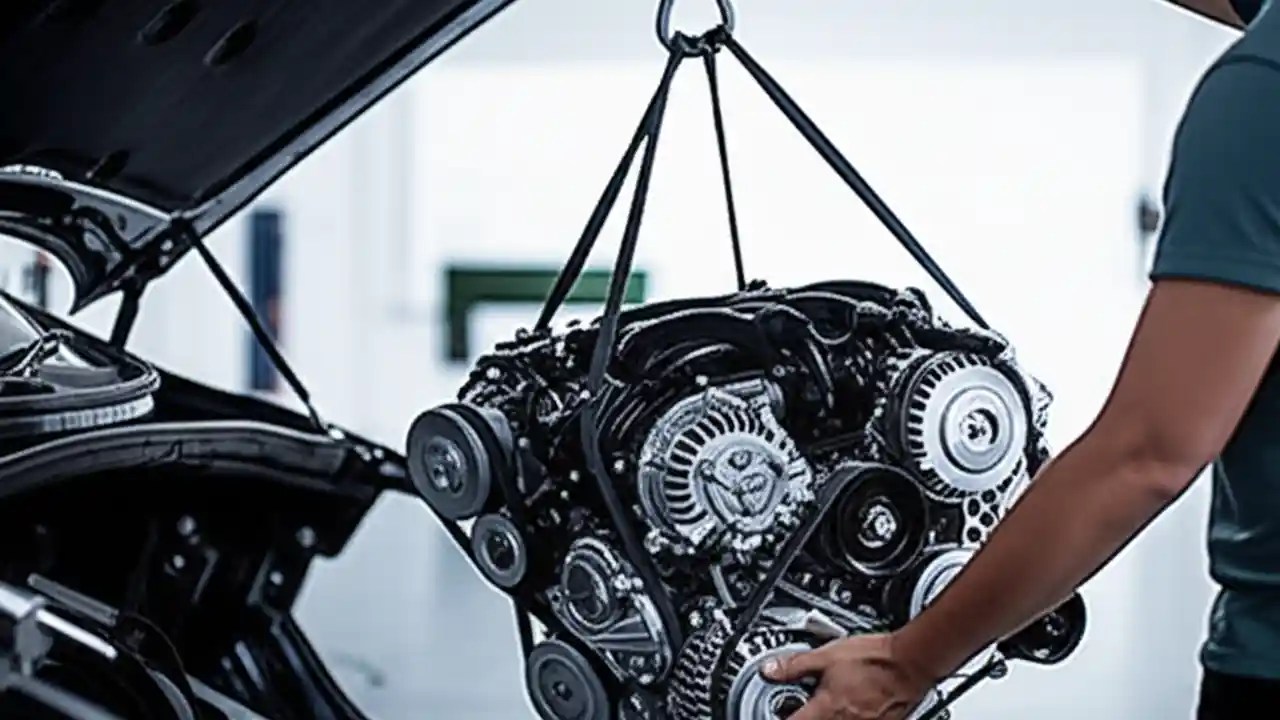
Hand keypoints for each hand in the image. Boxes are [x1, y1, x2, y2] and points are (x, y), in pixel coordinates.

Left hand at [760, 633, 933, 719]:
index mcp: (826, 710)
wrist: (911, 662)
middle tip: (801, 705)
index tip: (777, 712)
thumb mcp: (827, 655)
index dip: (781, 717)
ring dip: (825, 717)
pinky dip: (845, 717)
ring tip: (829, 703)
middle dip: (804, 717)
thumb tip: (769, 670)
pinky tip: (848, 706)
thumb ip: (795, 665)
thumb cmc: (875, 658)